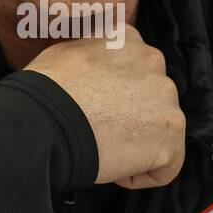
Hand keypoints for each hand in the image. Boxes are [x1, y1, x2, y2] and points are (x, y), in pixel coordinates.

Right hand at [24, 22, 185, 188]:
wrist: (41, 124)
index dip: (113, 97)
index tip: (93, 110)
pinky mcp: (171, 132)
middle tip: (98, 131)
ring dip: (136, 144)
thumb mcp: (65, 53)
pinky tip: (113, 167)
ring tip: (103, 148)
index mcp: (127, 38)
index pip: (133, 70)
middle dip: (130, 118)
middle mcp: (153, 60)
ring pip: (160, 130)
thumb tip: (94, 70)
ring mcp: (166, 96)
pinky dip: (141, 173)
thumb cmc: (41, 95)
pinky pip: (165, 164)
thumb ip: (93, 56)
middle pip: (151, 99)